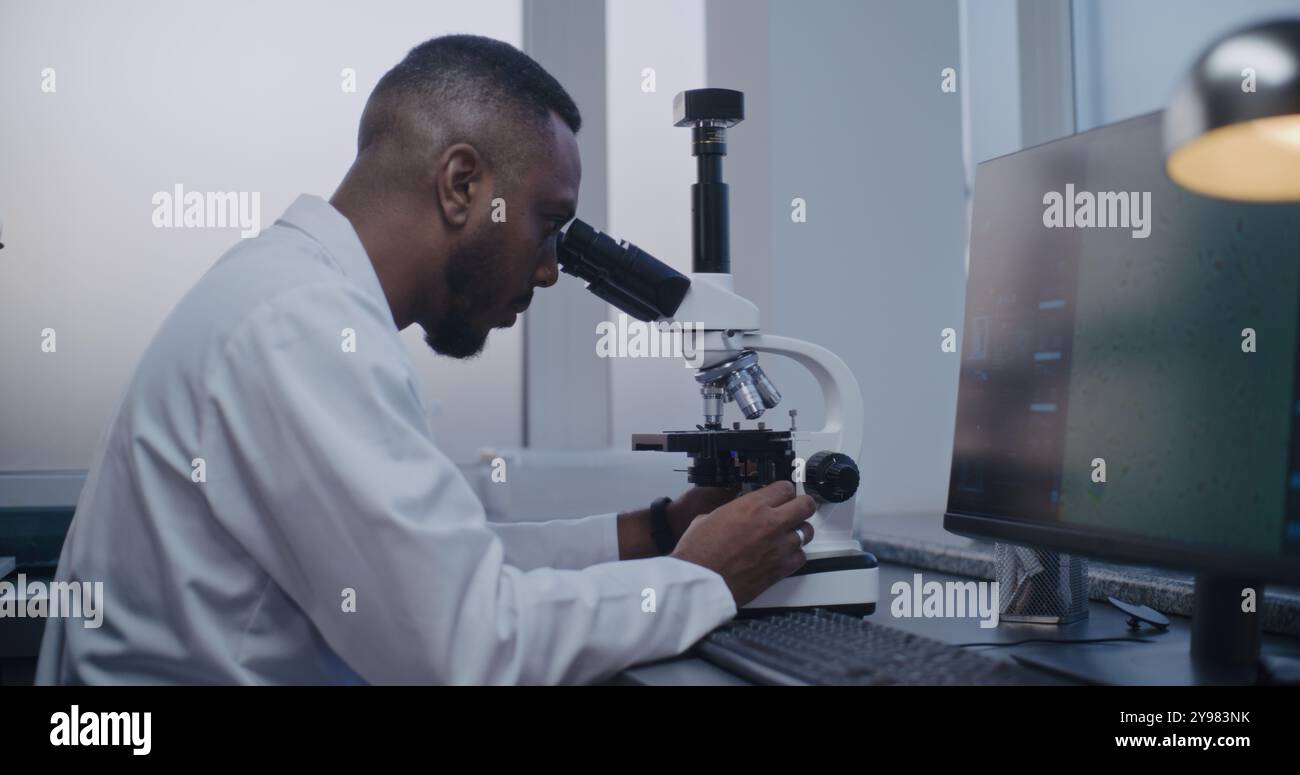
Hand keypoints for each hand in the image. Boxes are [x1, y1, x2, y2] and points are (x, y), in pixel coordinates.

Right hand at [670, 481, 815, 606]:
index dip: (784, 490)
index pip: (785, 488)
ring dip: (799, 530)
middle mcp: (771, 524)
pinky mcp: (781, 569)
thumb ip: (730, 512)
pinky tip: (783, 554)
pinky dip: (795, 554)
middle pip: (805, 506)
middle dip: (801, 505)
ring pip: (807, 532)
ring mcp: (779, 547)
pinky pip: (801, 557)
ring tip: (788, 533)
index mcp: (753, 506)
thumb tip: (733, 512)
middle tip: (796, 508)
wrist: (701, 583)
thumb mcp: (708, 518)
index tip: (782, 494)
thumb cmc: (699, 553)